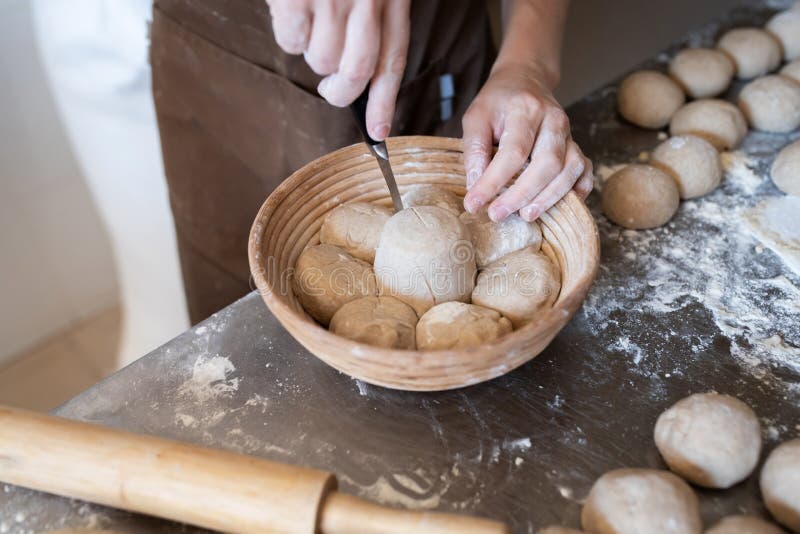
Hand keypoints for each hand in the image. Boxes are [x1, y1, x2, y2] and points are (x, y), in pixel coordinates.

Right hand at [266, 0, 410, 139]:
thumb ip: (372, 24)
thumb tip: (357, 79)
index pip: (393, 60)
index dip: (384, 102)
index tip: (378, 132)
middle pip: (358, 72)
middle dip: (341, 93)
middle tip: (329, 89)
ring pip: (322, 61)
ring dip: (312, 53)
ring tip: (311, 25)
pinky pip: (292, 42)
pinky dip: (289, 36)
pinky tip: (293, 14)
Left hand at [462, 63, 592, 221]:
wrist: (525, 79)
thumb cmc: (498, 102)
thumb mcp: (476, 116)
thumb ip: (474, 149)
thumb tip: (475, 186)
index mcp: (526, 109)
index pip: (513, 152)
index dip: (493, 182)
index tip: (474, 203)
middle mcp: (554, 120)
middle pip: (546, 163)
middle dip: (521, 194)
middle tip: (497, 215)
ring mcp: (569, 133)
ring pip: (569, 169)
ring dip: (548, 197)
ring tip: (525, 215)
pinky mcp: (576, 145)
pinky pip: (585, 170)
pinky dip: (578, 190)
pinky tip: (562, 206)